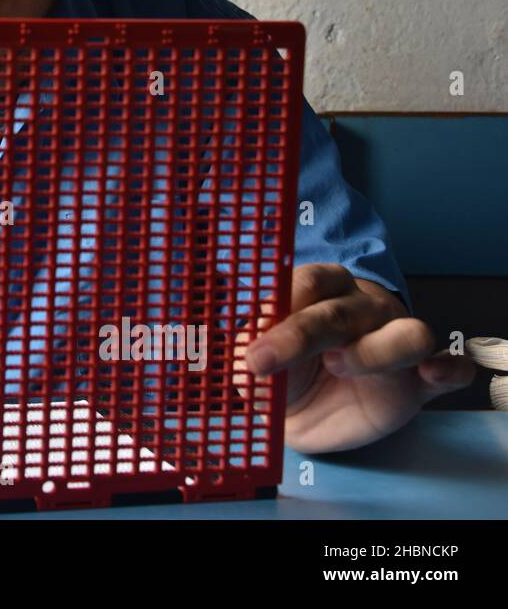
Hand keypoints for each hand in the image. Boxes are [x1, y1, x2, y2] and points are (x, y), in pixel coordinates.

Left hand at [235, 264, 475, 453]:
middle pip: (341, 311)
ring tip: (339, 365)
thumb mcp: (256, 361)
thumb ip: (248, 348)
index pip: (307, 282)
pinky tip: (434, 375)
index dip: (279, 305)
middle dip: (300, 334)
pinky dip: (449, 369)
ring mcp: (396, 341)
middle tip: (262, 362)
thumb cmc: (284, 369)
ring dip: (375, 351)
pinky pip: (451, 368)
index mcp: (320, 292)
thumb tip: (242, 350)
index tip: (250, 343)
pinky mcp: (421, 382)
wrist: (308, 412)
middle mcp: (362, 309)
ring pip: (406, 334)